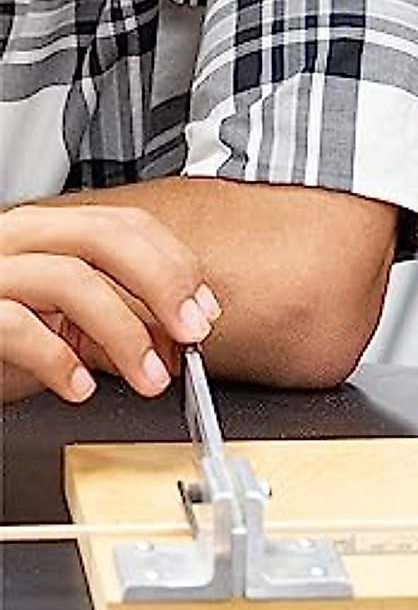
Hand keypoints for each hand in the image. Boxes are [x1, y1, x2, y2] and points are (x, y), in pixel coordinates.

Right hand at [0, 204, 220, 403]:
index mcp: (50, 233)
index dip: (176, 264)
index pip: (125, 223)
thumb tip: (180, 335)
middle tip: (191, 333)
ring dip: (126, 335)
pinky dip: (60, 361)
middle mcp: (17, 241)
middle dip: (162, 285)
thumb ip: (123, 320)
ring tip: (149, 378)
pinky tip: (80, 385)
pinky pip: (16, 325)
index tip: (204, 310)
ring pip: (70, 279)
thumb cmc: (3, 336)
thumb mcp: (72, 325)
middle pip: (104, 236)